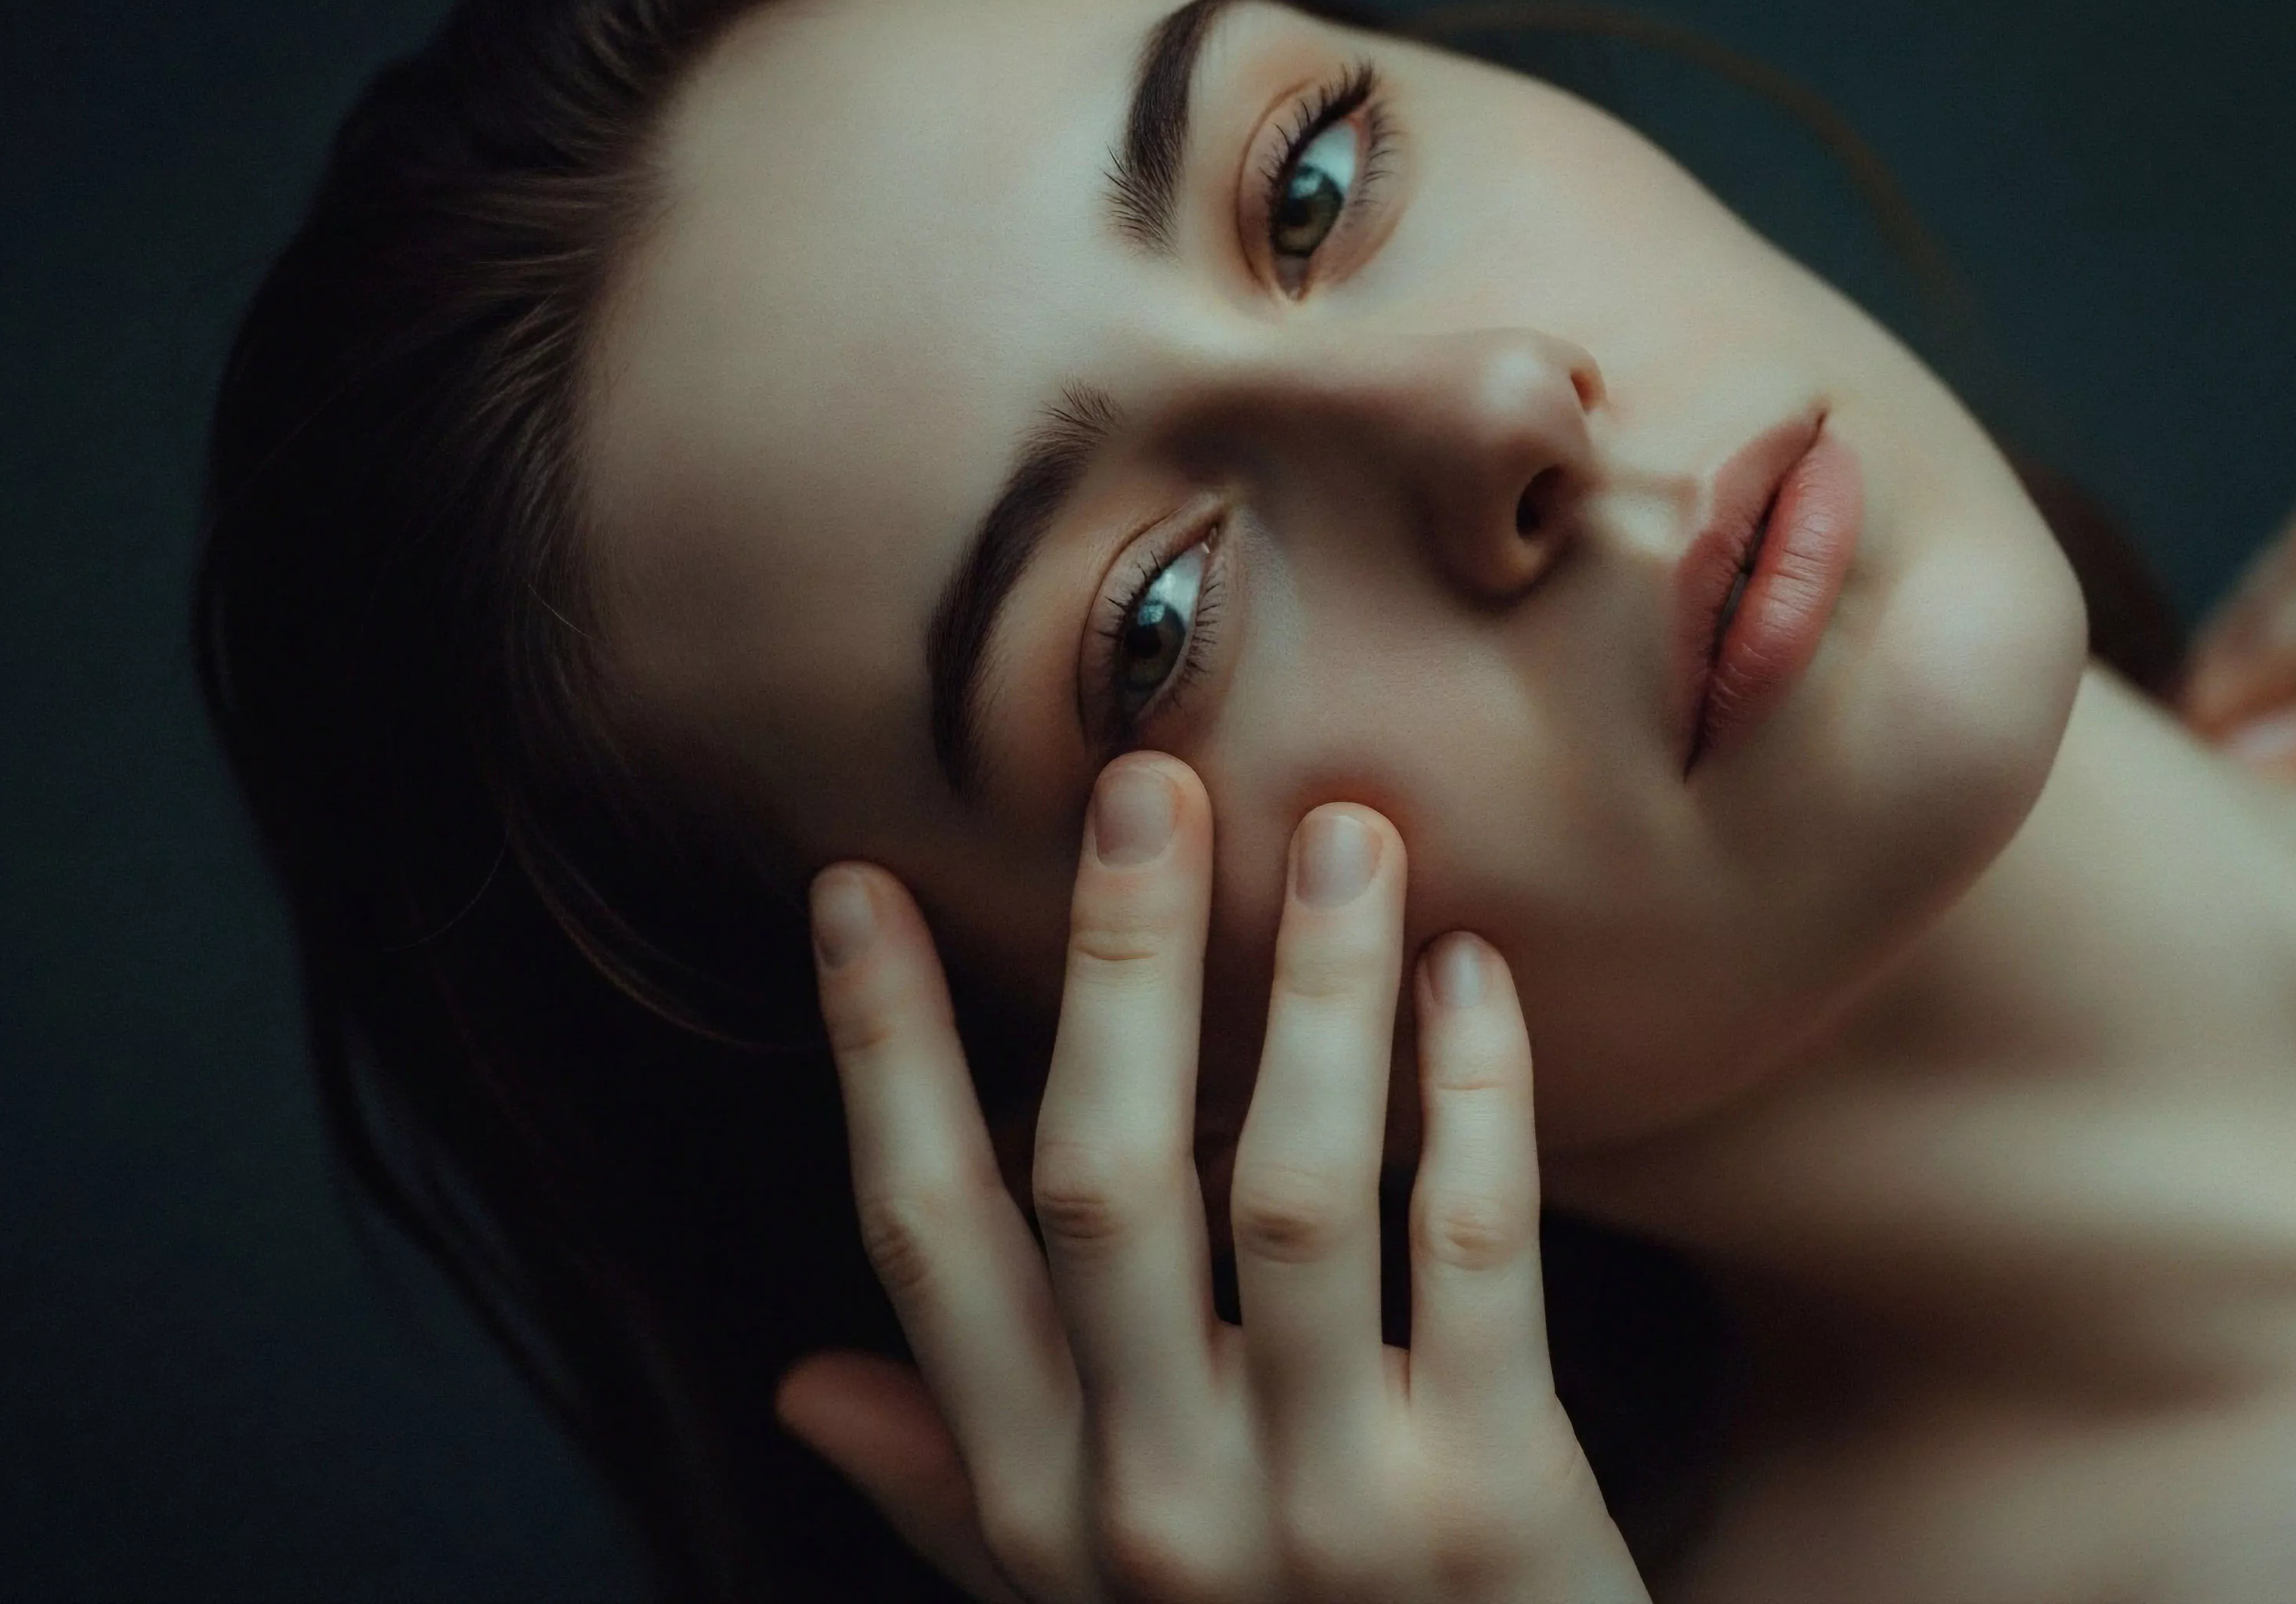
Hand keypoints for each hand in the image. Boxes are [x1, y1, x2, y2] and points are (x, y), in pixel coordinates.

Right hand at [774, 754, 1646, 1602]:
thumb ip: (955, 1491)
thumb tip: (803, 1376)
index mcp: (1038, 1508)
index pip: (926, 1243)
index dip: (882, 1057)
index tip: (859, 887)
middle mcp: (1150, 1507)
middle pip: (1099, 1185)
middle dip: (1111, 971)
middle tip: (1142, 784)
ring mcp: (1321, 1512)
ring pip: (1290, 1193)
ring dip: (1309, 996)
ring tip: (1343, 830)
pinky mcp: (1492, 1508)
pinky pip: (1476, 1254)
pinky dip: (1475, 1100)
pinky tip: (1473, 975)